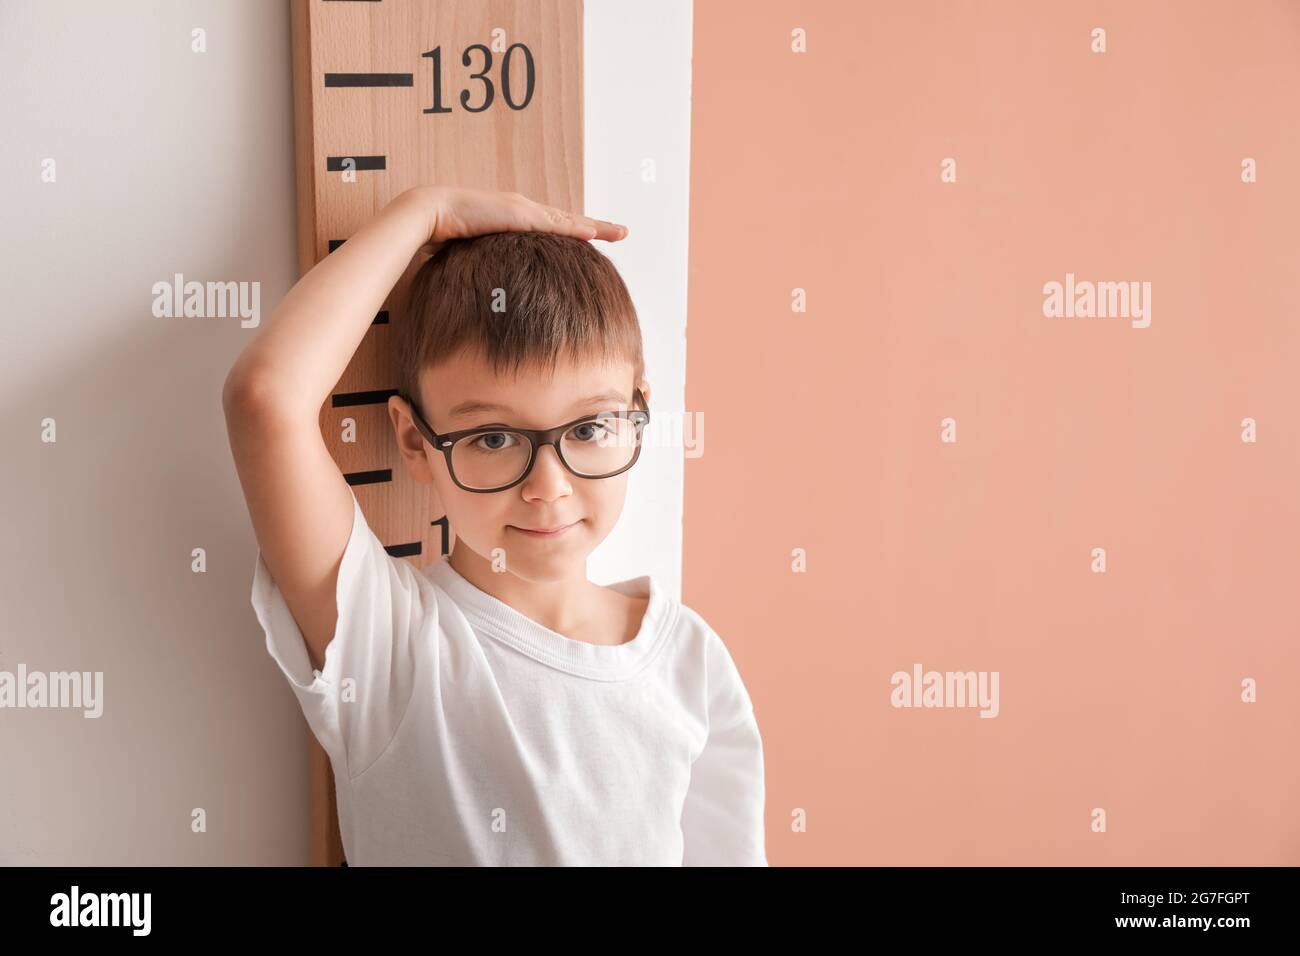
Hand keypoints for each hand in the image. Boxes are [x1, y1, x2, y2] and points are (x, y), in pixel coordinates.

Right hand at [406, 185, 627, 254]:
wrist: (430, 213)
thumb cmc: (446, 233)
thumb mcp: (474, 251)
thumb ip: (487, 261)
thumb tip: (486, 283)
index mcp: (516, 218)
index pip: (554, 225)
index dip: (576, 231)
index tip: (597, 238)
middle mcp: (524, 209)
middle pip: (569, 220)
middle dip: (597, 227)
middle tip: (623, 232)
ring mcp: (523, 210)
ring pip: (567, 220)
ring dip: (595, 227)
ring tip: (619, 233)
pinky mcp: (518, 215)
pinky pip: (552, 225)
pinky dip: (574, 229)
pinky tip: (593, 234)